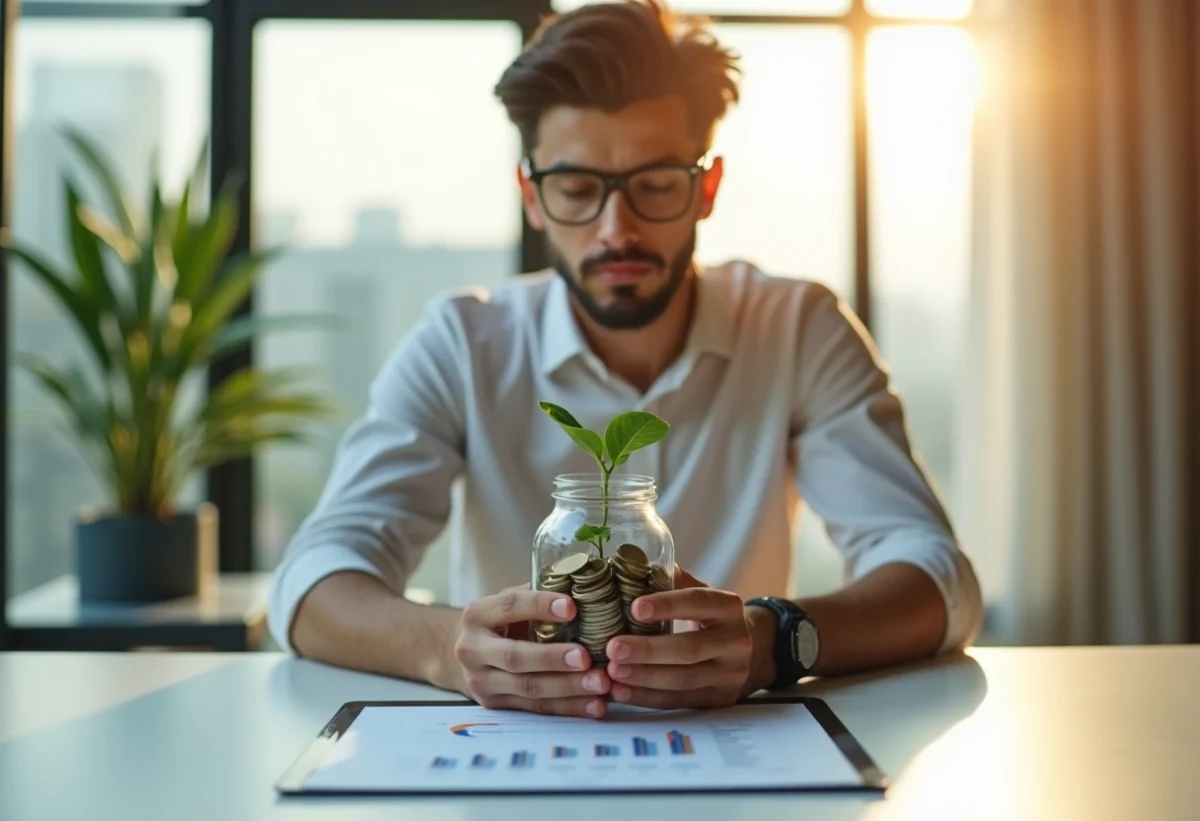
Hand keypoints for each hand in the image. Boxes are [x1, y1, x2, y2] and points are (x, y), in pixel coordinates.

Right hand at [452, 584, 611, 716]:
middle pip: (515, 657)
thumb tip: (583, 584)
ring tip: (601, 683)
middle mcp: (473, 649)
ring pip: (528, 688)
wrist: (466, 656)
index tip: (572, 607)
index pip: (509, 607)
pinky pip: (537, 708)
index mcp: (477, 614)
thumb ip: (537, 594)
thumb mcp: (507, 602)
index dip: (540, 606)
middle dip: (553, 659)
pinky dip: (569, 707)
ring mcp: (482, 682)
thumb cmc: (498, 622)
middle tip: (586, 657)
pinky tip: (595, 705)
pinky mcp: (496, 705)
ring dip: (568, 688)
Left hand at [604, 567, 763, 708]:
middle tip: (613, 648)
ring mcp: (730, 674)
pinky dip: (648, 697)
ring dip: (643, 677)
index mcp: (728, 607)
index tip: (635, 607)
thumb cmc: (711, 617)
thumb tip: (634, 562)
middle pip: (689, 648)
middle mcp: (736, 641)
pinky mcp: (719, 699)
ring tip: (611, 672)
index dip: (667, 605)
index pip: (698, 602)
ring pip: (683, 679)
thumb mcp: (702, 594)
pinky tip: (623, 692)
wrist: (751, 652)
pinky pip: (680, 701)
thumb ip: (673, 581)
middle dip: (647, 650)